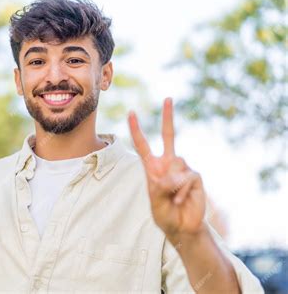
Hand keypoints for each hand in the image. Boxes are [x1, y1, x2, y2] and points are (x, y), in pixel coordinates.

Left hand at [128, 97, 205, 238]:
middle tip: (168, 98)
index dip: (137, 130)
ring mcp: (183, 168)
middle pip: (170, 135)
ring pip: (177, 162)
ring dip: (173, 183)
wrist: (183, 227)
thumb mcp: (154, 202)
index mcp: (153, 167)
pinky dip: (182, 190)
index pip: (143, 145)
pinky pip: (187, 177)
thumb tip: (172, 175)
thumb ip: (159, 188)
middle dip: (168, 117)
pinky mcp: (195, 176)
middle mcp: (168, 163)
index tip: (131, 113)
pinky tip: (182, 200)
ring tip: (173, 198)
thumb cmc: (165, 214)